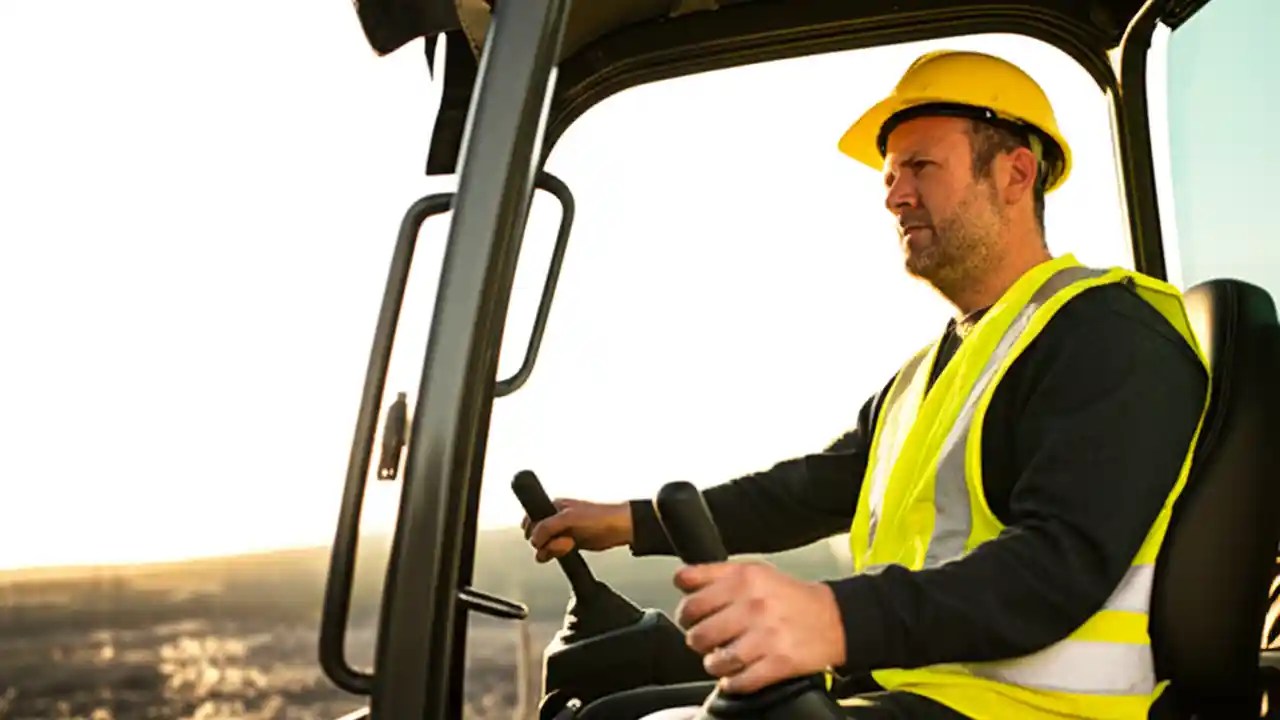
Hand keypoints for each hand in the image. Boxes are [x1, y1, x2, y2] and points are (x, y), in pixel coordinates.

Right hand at [522, 499, 632, 562]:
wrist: (620, 528)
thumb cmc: (598, 516)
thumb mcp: (568, 518)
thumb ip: (547, 527)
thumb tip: (533, 539)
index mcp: (553, 506)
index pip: (530, 519)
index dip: (532, 529)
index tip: (541, 535)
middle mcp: (555, 519)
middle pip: (535, 535)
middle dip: (545, 541)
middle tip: (561, 539)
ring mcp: (562, 532)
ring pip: (544, 546)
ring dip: (552, 549)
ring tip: (568, 545)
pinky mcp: (569, 544)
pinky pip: (554, 552)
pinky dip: (558, 554)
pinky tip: (570, 549)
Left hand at [674, 560, 844, 693]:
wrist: (834, 618)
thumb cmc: (788, 596)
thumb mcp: (752, 571)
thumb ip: (713, 573)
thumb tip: (680, 580)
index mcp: (745, 579)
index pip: (692, 602)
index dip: (686, 614)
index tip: (690, 618)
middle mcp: (755, 606)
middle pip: (700, 635)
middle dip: (698, 641)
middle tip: (706, 640)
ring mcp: (768, 636)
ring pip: (717, 661)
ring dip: (714, 664)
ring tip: (720, 659)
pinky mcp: (779, 663)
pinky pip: (741, 681)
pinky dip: (732, 682)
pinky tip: (735, 675)